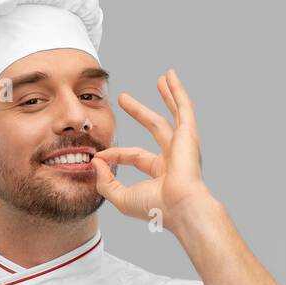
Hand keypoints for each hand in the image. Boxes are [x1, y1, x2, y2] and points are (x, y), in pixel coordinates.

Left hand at [90, 68, 213, 232]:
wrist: (179, 207)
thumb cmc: (154, 208)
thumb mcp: (121, 197)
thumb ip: (105, 182)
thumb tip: (96, 162)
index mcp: (160, 173)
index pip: (134, 156)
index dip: (115, 153)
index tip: (98, 154)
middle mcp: (173, 157)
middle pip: (155, 128)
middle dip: (139, 112)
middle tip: (124, 99)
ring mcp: (183, 145)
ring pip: (173, 114)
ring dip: (167, 95)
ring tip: (162, 78)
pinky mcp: (189, 134)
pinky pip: (184, 107)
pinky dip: (177, 91)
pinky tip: (171, 76)